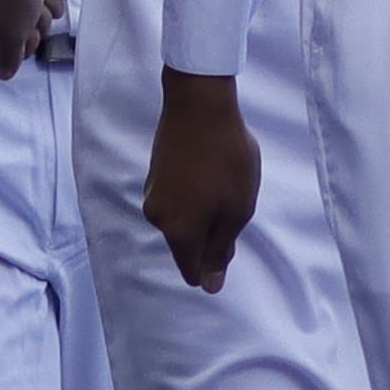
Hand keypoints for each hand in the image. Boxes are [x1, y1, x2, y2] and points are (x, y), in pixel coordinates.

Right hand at [145, 66, 262, 293]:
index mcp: (178, 232)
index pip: (191, 269)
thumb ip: (221, 248)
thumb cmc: (226, 159)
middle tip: (235, 199)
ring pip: (183, 218)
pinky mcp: (155, 173)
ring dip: (204, 209)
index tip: (231, 240)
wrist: (199, 104)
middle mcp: (157, 218)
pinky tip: (210, 168)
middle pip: (187, 243)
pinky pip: (178, 197)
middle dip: (212, 233)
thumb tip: (209, 285)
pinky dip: (195, 191)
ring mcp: (153, 193)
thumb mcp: (237, 209)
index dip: (213, 265)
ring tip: (224, 179)